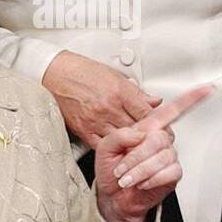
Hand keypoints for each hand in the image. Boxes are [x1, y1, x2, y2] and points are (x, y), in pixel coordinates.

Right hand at [42, 50, 162, 149]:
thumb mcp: (114, 75)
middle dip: (150, 135)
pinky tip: (121, 150)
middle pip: (138, 128)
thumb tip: (155, 101)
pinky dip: (114, 148)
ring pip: (123, 139)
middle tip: (159, 141)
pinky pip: (104, 145)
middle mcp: (109, 107)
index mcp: (119, 91)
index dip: (160, 123)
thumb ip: (136, 92)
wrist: (55, 74)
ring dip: (134, 144)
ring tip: (142, 148)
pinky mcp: (84, 130)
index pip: (147, 112)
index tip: (166, 127)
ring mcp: (96, 120)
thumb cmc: (82, 72)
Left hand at [94, 85, 213, 221]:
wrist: (113, 198)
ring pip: (163, 156)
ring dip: (140, 170)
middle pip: (159, 138)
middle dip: (136, 156)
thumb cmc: (110, 171)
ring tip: (127, 178)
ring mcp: (168, 157)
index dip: (190, 99)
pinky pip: (169, 172)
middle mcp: (160, 141)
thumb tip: (140, 134)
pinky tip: (142, 183)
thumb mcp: (105, 148)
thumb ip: (119, 135)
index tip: (207, 89)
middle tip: (122, 168)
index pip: (171, 110)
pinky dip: (151, 179)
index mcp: (146, 128)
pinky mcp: (173, 174)